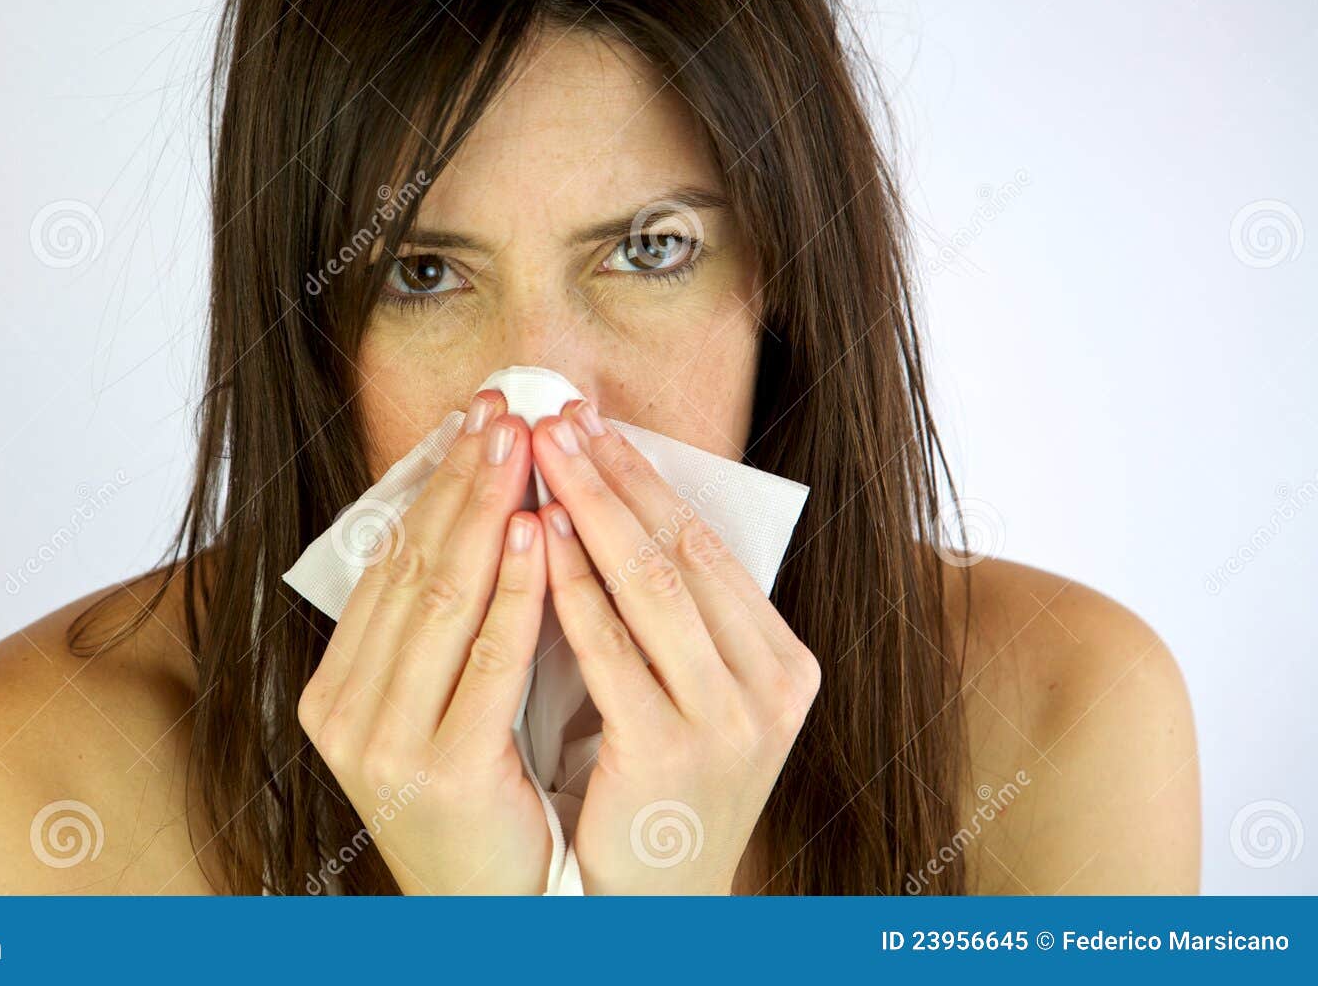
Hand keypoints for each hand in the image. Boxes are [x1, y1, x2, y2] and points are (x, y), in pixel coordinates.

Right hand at [297, 390, 553, 893]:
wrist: (489, 916)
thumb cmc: (479, 803)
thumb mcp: (437, 710)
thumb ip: (440, 630)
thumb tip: (477, 512)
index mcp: (336, 689)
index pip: (388, 563)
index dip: (432, 485)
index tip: (475, 420)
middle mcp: (342, 713)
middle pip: (409, 567)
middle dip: (460, 481)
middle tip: (504, 409)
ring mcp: (382, 744)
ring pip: (440, 601)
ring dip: (484, 513)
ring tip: (522, 446)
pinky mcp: (440, 770)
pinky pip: (486, 661)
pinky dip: (514, 591)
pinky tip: (536, 534)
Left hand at [530, 399, 820, 894]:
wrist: (651, 904)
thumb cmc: (655, 786)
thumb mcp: (692, 697)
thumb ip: (673, 619)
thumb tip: (608, 501)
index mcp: (784, 665)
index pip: (708, 545)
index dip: (646, 476)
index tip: (594, 421)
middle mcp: (771, 689)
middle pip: (682, 552)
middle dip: (614, 475)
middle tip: (559, 416)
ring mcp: (729, 724)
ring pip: (651, 589)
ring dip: (591, 511)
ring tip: (542, 456)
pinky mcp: (672, 755)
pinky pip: (611, 652)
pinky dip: (572, 589)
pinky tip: (537, 541)